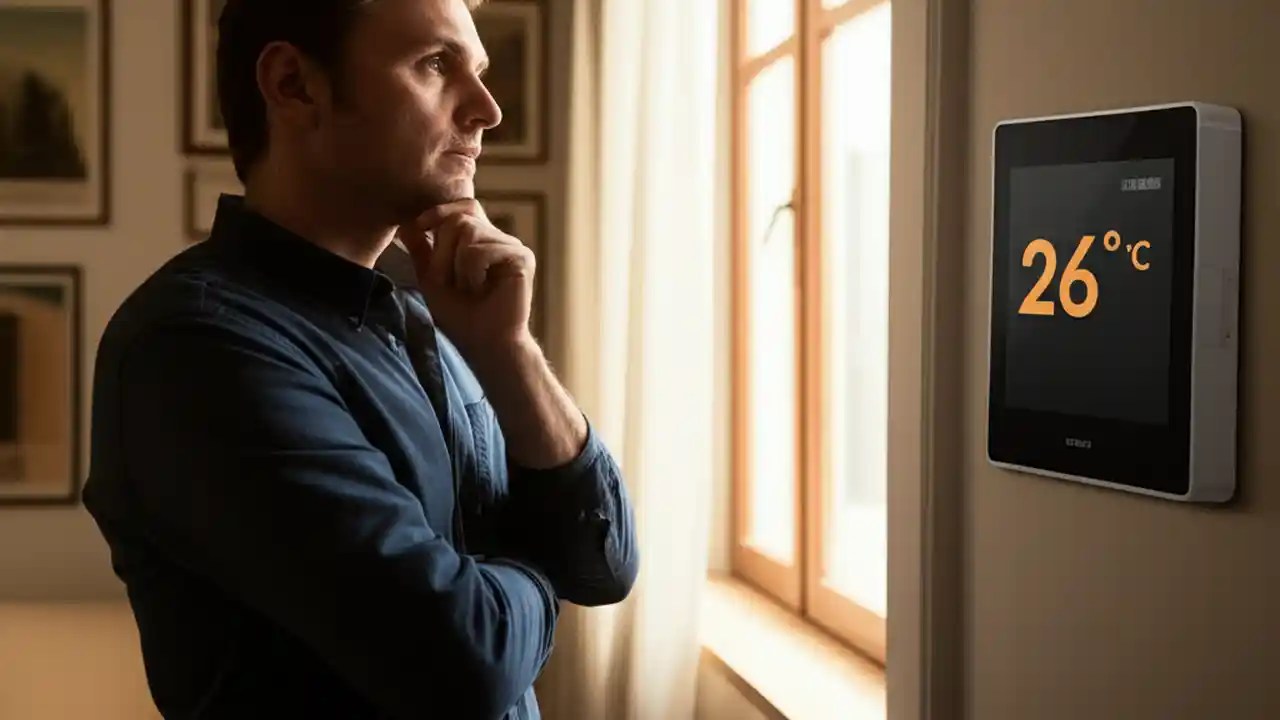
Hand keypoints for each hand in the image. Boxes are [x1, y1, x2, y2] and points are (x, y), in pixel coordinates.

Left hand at [397, 199, 535, 353]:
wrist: (486, 343)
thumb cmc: (461, 316)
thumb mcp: (431, 279)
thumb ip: (422, 250)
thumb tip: (404, 223)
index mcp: (482, 240)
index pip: (463, 205)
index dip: (440, 211)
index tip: (419, 226)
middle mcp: (499, 238)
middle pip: (459, 218)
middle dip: (444, 252)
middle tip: (455, 283)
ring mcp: (512, 246)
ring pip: (468, 230)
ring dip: (458, 266)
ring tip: (471, 288)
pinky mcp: (522, 257)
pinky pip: (480, 250)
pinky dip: (472, 273)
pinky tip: (483, 290)